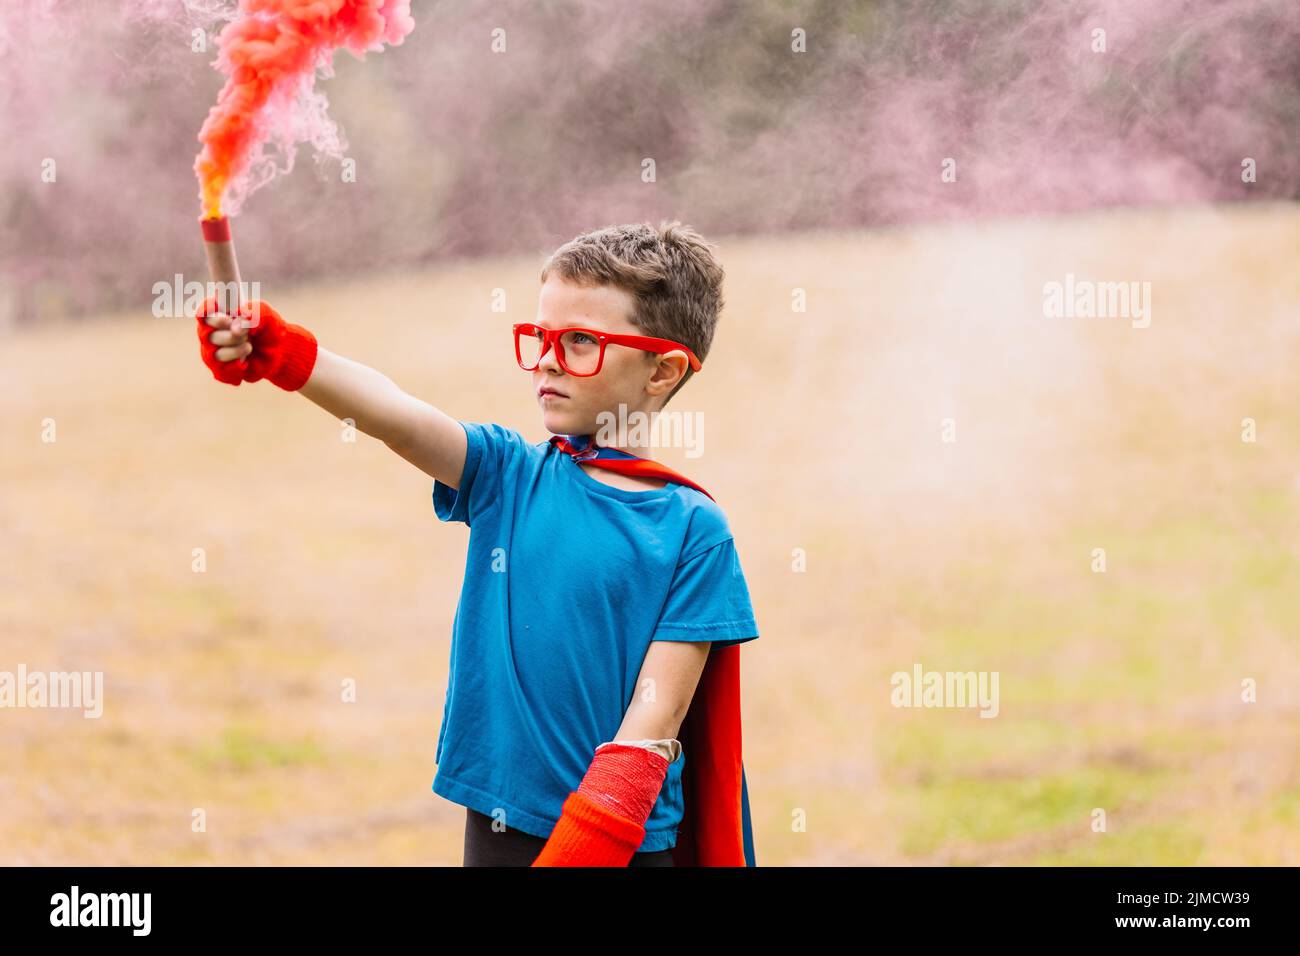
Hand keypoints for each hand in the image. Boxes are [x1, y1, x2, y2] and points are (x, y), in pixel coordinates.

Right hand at [195, 298, 317, 390]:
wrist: (279, 351)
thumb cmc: (269, 328)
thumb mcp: (266, 315)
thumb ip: (252, 314)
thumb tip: (235, 327)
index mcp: (220, 313)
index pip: (204, 311)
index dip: (206, 310)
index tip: (221, 315)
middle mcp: (212, 331)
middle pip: (206, 331)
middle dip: (228, 332)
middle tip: (245, 332)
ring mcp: (214, 350)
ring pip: (214, 351)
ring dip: (235, 349)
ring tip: (249, 346)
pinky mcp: (220, 367)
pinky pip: (220, 367)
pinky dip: (235, 364)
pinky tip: (245, 362)